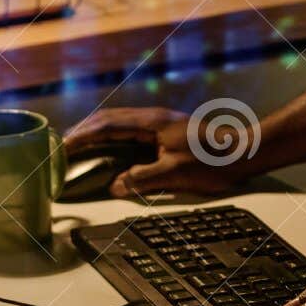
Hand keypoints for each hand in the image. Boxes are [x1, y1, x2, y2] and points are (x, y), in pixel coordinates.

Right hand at [62, 107, 234, 196]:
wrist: (244, 153)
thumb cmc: (212, 161)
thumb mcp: (174, 173)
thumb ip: (142, 179)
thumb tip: (113, 187)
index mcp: (151, 123)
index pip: (107, 125)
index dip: (82, 136)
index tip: (62, 146)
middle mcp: (153, 118)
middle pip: (109, 119)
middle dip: (84, 131)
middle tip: (62, 146)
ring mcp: (160, 124)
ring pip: (119, 124)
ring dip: (97, 134)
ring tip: (78, 148)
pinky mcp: (166, 132)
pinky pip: (131, 132)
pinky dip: (113, 139)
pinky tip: (109, 152)